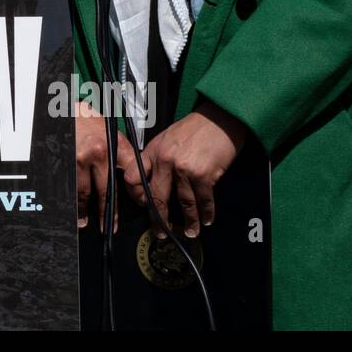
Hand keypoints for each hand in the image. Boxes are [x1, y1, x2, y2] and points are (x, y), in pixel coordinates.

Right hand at [75, 101, 137, 232]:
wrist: (62, 106)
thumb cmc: (86, 118)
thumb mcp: (109, 131)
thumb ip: (119, 152)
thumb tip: (128, 177)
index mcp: (115, 144)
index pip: (133, 173)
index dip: (138, 192)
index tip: (139, 204)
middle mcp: (98, 153)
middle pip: (106, 191)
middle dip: (108, 213)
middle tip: (109, 228)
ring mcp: (79, 159)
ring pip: (84, 193)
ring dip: (84, 211)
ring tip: (83, 221)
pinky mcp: (63, 162)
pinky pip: (69, 187)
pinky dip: (69, 201)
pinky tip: (69, 209)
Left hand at [122, 101, 247, 238]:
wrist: (218, 118)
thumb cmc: (194, 128)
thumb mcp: (166, 138)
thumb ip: (157, 158)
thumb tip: (153, 182)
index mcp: (152, 151)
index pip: (133, 178)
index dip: (136, 196)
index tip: (144, 206)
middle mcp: (165, 161)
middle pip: (157, 198)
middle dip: (159, 220)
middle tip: (162, 232)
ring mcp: (184, 169)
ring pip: (183, 205)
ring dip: (188, 223)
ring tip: (190, 232)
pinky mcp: (204, 175)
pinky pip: (203, 201)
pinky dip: (206, 214)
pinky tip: (206, 220)